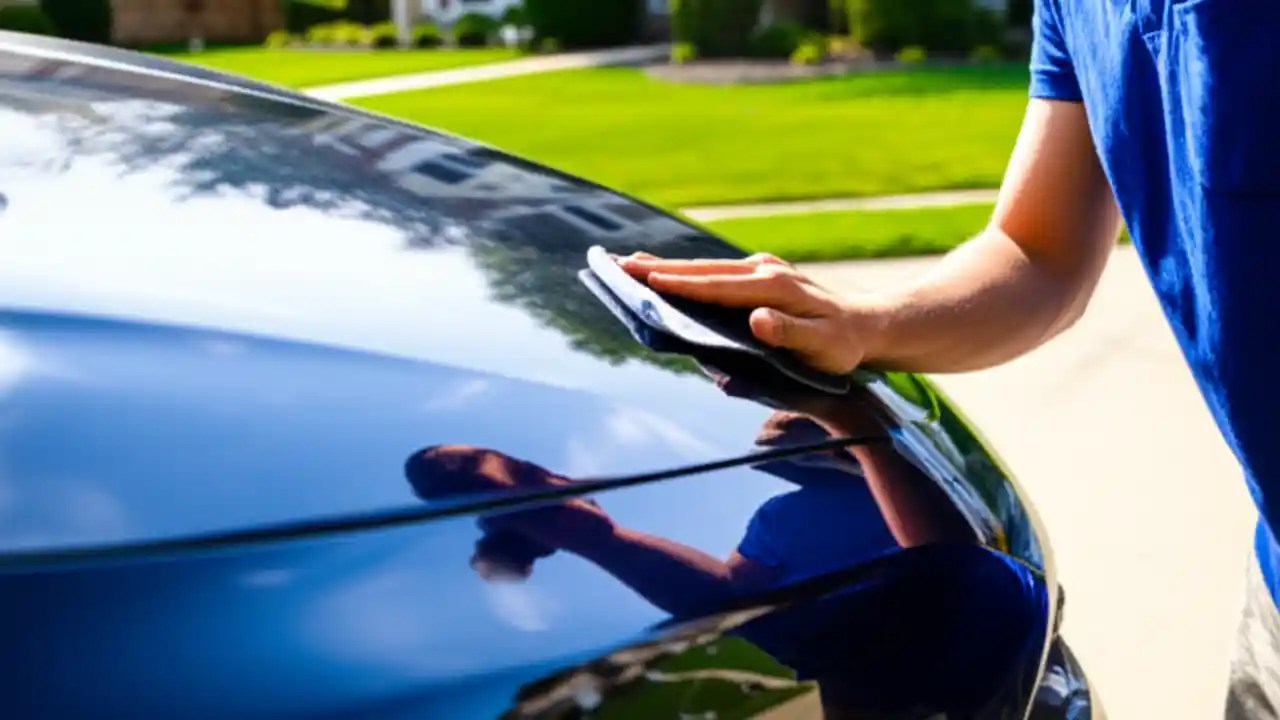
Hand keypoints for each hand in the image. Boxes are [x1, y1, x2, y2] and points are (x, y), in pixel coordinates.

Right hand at [618, 252, 885, 373]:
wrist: (868, 324)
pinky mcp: (759, 274)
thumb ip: (789, 334)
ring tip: (630, 264)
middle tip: (619, 264)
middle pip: (703, 269)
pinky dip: (688, 272)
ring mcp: (761, 270)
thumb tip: (756, 320)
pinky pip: (715, 272)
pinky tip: (668, 274)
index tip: (646, 281)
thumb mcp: (823, 346)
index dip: (681, 285)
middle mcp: (764, 271)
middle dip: (659, 267)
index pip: (717, 286)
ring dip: (668, 266)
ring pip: (706, 267)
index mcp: (773, 287)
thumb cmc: (842, 344)